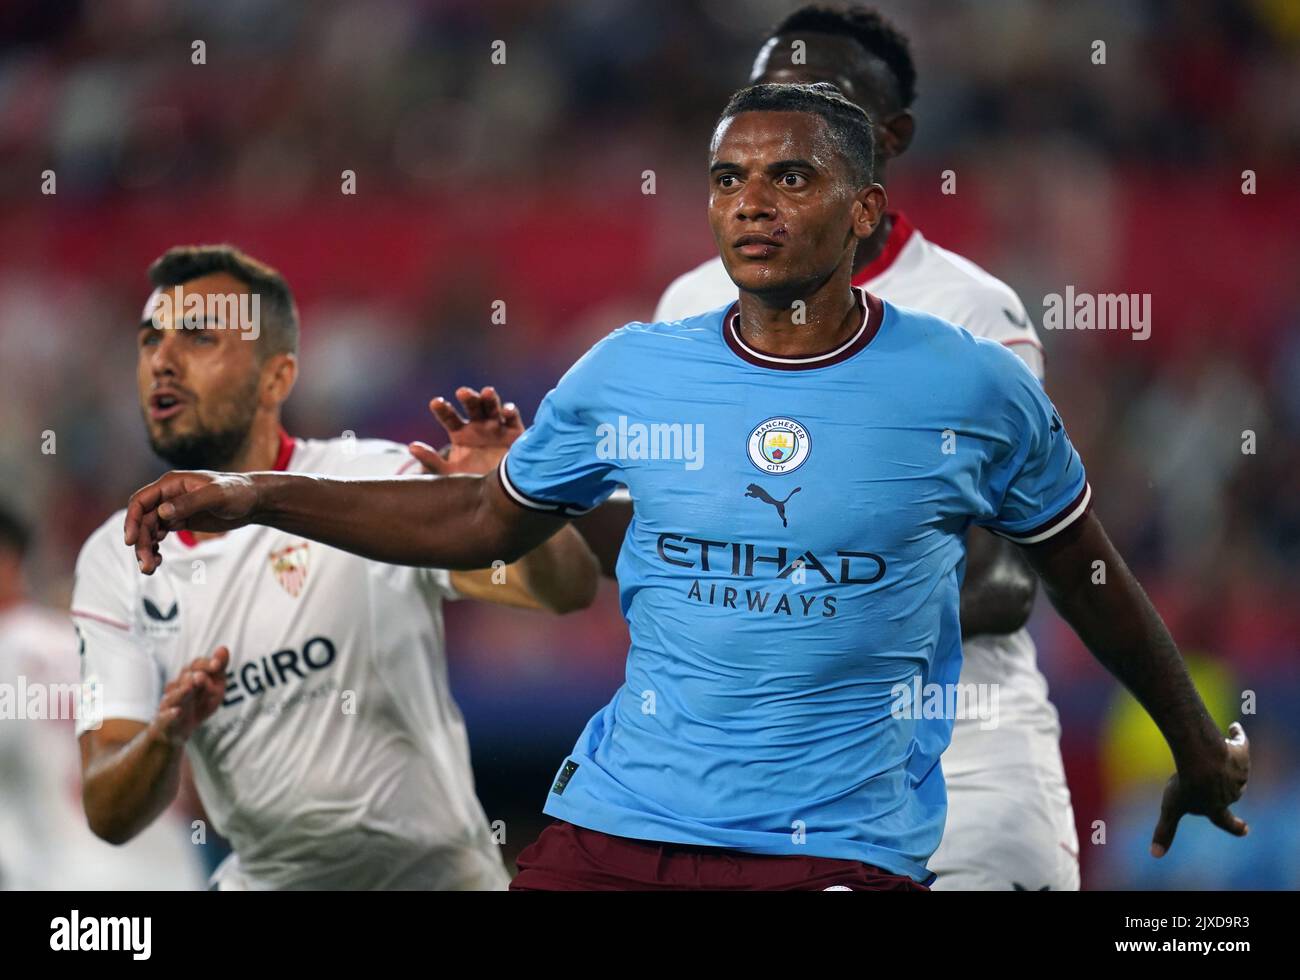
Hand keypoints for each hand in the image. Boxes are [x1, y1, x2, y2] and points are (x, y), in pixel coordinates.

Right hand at [125, 471, 258, 572]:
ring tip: (151, 568)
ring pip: (148, 530)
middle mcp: (168, 495)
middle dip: (140, 542)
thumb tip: (162, 512)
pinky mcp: (180, 521)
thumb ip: (190, 502)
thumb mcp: (217, 496)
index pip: (140, 501)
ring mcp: (173, 508)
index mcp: (172, 484)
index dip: (132, 520)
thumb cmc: (238, 493)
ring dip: (146, 549)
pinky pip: (159, 535)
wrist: (255, 501)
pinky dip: (155, 548)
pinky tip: (158, 561)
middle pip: (142, 520)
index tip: (130, 541)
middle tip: (146, 565)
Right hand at [150, 647, 229, 745]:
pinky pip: (163, 719)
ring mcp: (168, 706)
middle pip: (183, 679)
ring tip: (189, 687)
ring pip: (173, 697)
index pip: (195, 666)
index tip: (217, 665)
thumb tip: (223, 648)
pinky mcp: (162, 723)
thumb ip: (218, 670)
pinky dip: (169, 715)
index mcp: (189, 678)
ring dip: (181, 692)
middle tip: (200, 676)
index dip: (205, 665)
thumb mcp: (214, 688)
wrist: (177, 732)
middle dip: (192, 677)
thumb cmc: (198, 705)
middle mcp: (177, 689)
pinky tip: (177, 712)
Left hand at [408, 385, 523, 476]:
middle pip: (472, 406)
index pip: (449, 417)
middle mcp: (478, 426)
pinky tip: (505, 411)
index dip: (443, 409)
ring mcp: (497, 427)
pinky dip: (510, 412)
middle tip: (462, 393)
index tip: (435, 403)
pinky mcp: (515, 433)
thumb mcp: (450, 473)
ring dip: (490, 398)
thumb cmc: (473, 481)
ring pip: (492, 407)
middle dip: (468, 398)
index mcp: (460, 433)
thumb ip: (431, 460)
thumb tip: (411, 446)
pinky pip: (512, 419)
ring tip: (487, 392)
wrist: (500, 495)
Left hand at [1151, 721, 1249, 856]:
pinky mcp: (1241, 752)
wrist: (1201, 758)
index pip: (1226, 822)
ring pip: (1235, 768)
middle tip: (1211, 777)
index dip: (1235, 827)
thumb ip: (1166, 831)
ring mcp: (1238, 772)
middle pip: (1230, 792)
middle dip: (1223, 786)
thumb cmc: (1185, 784)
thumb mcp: (1171, 809)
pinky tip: (1233, 727)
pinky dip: (1238, 736)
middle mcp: (1231, 792)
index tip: (1245, 830)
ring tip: (1216, 752)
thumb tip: (1155, 855)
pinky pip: (1240, 742)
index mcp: (1216, 808)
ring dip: (1228, 761)